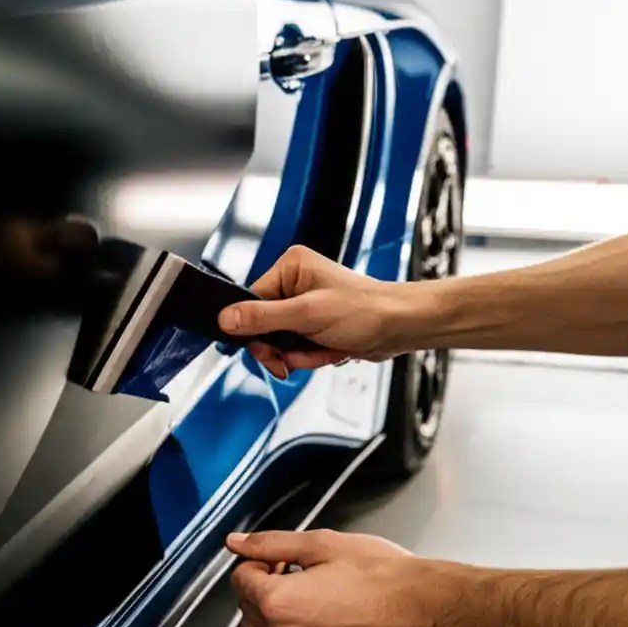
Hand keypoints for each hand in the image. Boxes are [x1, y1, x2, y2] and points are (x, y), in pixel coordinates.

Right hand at [217, 245, 424, 376]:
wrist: (402, 327)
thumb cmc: (367, 311)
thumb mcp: (307, 314)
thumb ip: (263, 318)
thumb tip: (225, 319)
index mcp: (290, 267)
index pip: (250, 302)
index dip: (256, 330)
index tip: (268, 349)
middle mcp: (295, 282)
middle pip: (262, 324)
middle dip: (281, 347)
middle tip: (292, 359)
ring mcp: (305, 303)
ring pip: (280, 340)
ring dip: (299, 354)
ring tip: (323, 350)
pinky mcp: (314, 323)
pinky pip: (296, 347)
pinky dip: (310, 356)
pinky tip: (330, 351)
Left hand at [226, 529, 466, 626]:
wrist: (423, 609)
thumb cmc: (383, 578)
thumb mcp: (322, 545)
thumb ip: (272, 543)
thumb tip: (237, 542)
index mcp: (279, 602)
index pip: (240, 579)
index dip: (258, 561)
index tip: (280, 557)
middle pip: (248, 607)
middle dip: (264, 584)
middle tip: (296, 569)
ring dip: (276, 607)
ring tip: (312, 590)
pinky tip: (322, 611)